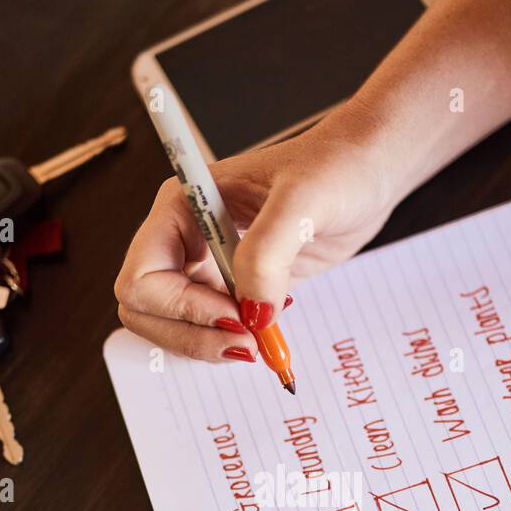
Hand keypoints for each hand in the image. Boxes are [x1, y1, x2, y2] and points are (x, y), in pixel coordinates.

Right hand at [115, 98, 397, 362]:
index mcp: (181, 206)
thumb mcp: (303, 200)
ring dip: (209, 344)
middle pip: (147, 310)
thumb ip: (268, 252)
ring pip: (175, 325)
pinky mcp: (236, 285)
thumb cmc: (334, 167)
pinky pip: (212, 327)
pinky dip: (232, 340)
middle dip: (190, 334)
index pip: (144, 277)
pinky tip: (269, 330)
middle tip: (248, 343)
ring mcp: (208, 264)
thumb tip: (250, 312)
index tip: (235, 315)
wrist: (367, 172)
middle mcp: (185, 237)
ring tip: (262, 343)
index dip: (180, 307)